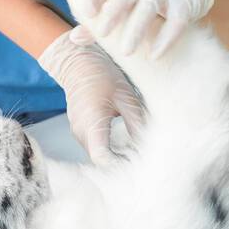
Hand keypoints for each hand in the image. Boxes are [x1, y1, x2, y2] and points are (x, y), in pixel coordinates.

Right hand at [37, 24, 146, 163]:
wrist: (78, 62)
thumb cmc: (102, 75)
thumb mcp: (125, 96)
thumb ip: (136, 122)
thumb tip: (150, 144)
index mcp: (92, 122)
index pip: (102, 158)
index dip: (120, 166)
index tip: (138, 166)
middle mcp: (81, 131)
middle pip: (101, 160)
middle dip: (121, 163)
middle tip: (145, 161)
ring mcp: (78, 132)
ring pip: (98, 155)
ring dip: (115, 156)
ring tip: (138, 152)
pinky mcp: (80, 130)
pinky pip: (94, 147)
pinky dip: (109, 148)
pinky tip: (126, 142)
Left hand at [81, 0, 213, 58]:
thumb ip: (95, 19)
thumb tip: (75, 38)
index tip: (86, 12)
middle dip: (113, 11)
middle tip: (102, 34)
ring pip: (149, 5)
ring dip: (136, 29)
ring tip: (126, 52)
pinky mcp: (181, 3)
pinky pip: (176, 20)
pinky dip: (165, 38)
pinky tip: (154, 55)